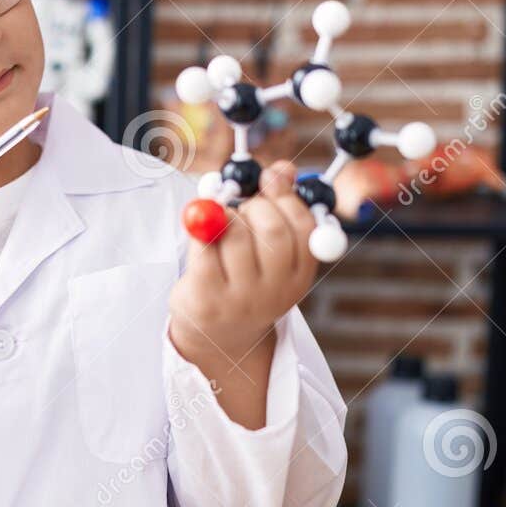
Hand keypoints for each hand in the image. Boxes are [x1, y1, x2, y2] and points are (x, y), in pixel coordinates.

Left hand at [169, 160, 318, 364]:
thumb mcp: (268, 252)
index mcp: (299, 277)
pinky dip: (201, 230)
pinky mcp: (207, 299)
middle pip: (272, 230)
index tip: (269, 178)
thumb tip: (283, 167)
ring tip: (220, 223)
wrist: (217, 338)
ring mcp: (241, 299)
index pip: (304, 228)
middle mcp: (276, 292)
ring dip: (225, 215)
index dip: (286, 196)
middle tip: (242, 206)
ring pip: (236, 235)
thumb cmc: (244, 281)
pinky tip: (202, 236)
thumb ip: (278, 208)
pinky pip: (204, 247)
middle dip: (254, 206)